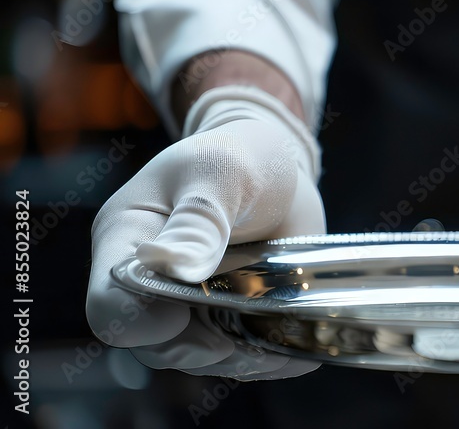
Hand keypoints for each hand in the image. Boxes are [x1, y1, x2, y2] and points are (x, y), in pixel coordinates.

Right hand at [86, 85, 325, 378]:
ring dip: (240, 357)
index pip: (109, 305)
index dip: (140, 322)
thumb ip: (199, 218)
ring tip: (279, 343)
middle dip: (201, 349)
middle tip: (246, 337)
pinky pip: (238, 352)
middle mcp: (151, 281)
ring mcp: (191, 302)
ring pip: (200, 357)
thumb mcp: (222, 173)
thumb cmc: (239, 154)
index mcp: (129, 238)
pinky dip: (266, 358)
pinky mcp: (230, 314)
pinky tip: (296, 351)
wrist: (280, 164)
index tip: (183, 313)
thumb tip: (173, 265)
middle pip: (155, 345)